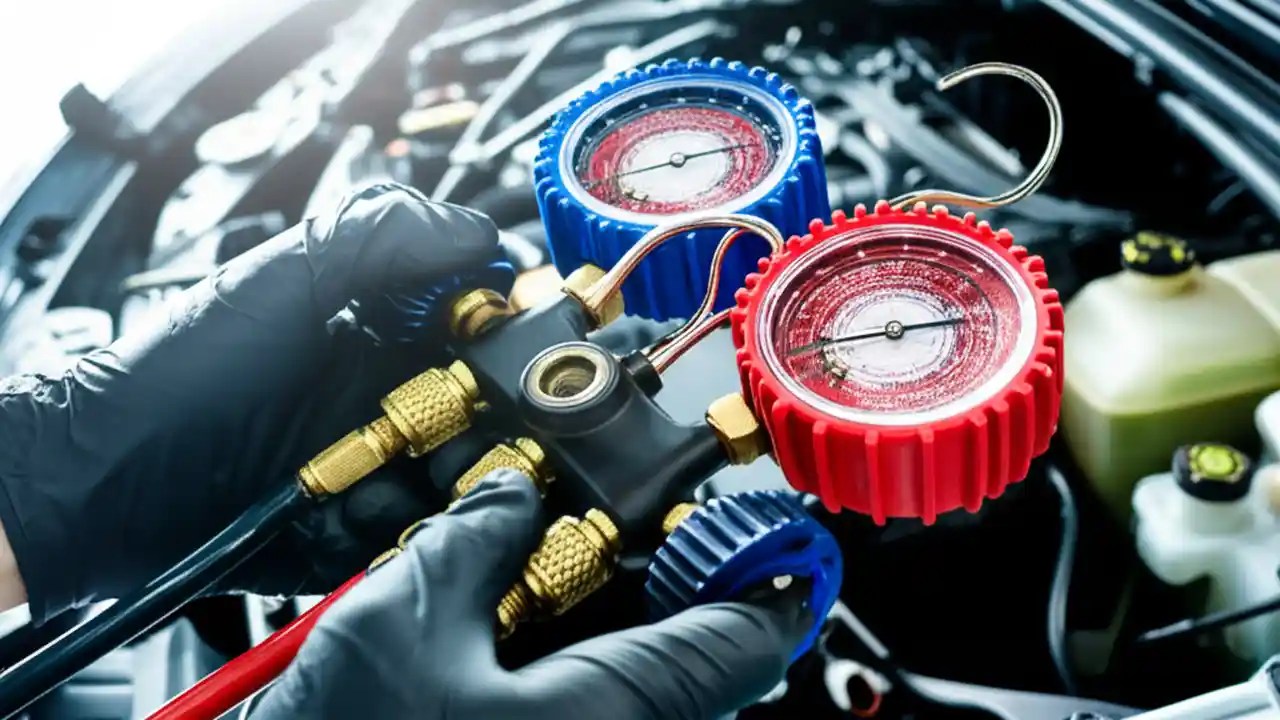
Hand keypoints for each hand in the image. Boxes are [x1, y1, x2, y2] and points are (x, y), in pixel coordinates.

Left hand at [0, 184, 508, 620]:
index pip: (471, 317)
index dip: (497, 327)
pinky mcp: (361, 525)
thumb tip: (482, 233)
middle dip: (490, 414)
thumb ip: (383, 233)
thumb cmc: (184, 373)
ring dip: (454, 475)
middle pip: (483, 401)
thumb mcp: (284, 276)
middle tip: (472, 418)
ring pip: (461, 471)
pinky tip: (367, 510)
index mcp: (374, 322)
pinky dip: (405, 524)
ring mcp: (374, 459)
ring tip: (417, 471)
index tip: (504, 340)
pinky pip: (415, 529)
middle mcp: (382, 388)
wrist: (111, 482)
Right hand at [250, 471, 811, 719]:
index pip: (748, 637)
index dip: (770, 570)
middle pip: (697, 657)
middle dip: (666, 582)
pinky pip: (597, 710)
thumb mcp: (402, 619)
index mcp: (616, 714)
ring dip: (616, 622)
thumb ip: (476, 540)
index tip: (777, 534)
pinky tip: (519, 633)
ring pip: (642, 686)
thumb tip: (506, 503)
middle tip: (632, 530)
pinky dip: (578, 665)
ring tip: (553, 570)